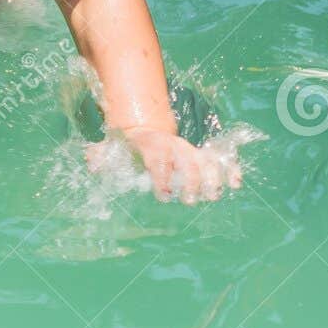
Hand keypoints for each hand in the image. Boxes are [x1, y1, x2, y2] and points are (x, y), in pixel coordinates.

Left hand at [92, 125, 242, 203]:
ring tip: (214, 197)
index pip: (158, 158)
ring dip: (212, 177)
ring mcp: (189, 149)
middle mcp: (174, 145)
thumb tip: (91, 162)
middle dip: (190, 180)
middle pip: (187, 159)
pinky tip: (236, 184)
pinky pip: (220, 158)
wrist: (143, 127)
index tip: (164, 196)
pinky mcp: (201, 154)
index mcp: (151, 144)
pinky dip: (230, 168)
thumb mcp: (111, 147)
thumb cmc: (126, 146)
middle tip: (189, 201)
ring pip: (206, 159)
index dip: (161, 176)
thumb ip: (101, 155)